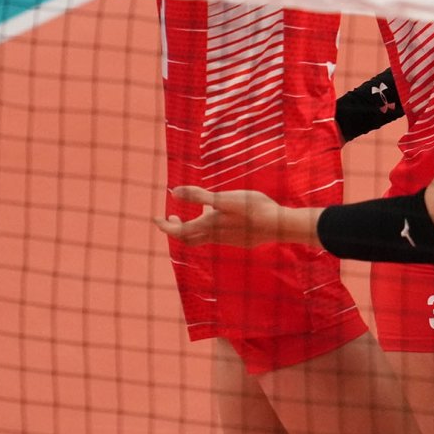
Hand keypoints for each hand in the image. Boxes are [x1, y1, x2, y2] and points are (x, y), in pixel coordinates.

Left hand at [155, 186, 315, 246]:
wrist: (277, 225)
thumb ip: (198, 196)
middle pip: (187, 239)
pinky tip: (221, 217)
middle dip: (176, 230)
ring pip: (202, 239)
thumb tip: (174, 192)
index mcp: (208, 226)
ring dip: (193, 229)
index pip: (177, 231)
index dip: (164, 226)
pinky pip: (216, 237)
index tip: (155, 219)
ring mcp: (227, 240)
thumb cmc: (252, 208)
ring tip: (196, 214)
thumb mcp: (223, 198)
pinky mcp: (238, 240)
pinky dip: (209, 229)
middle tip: (171, 219)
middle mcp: (214, 236)